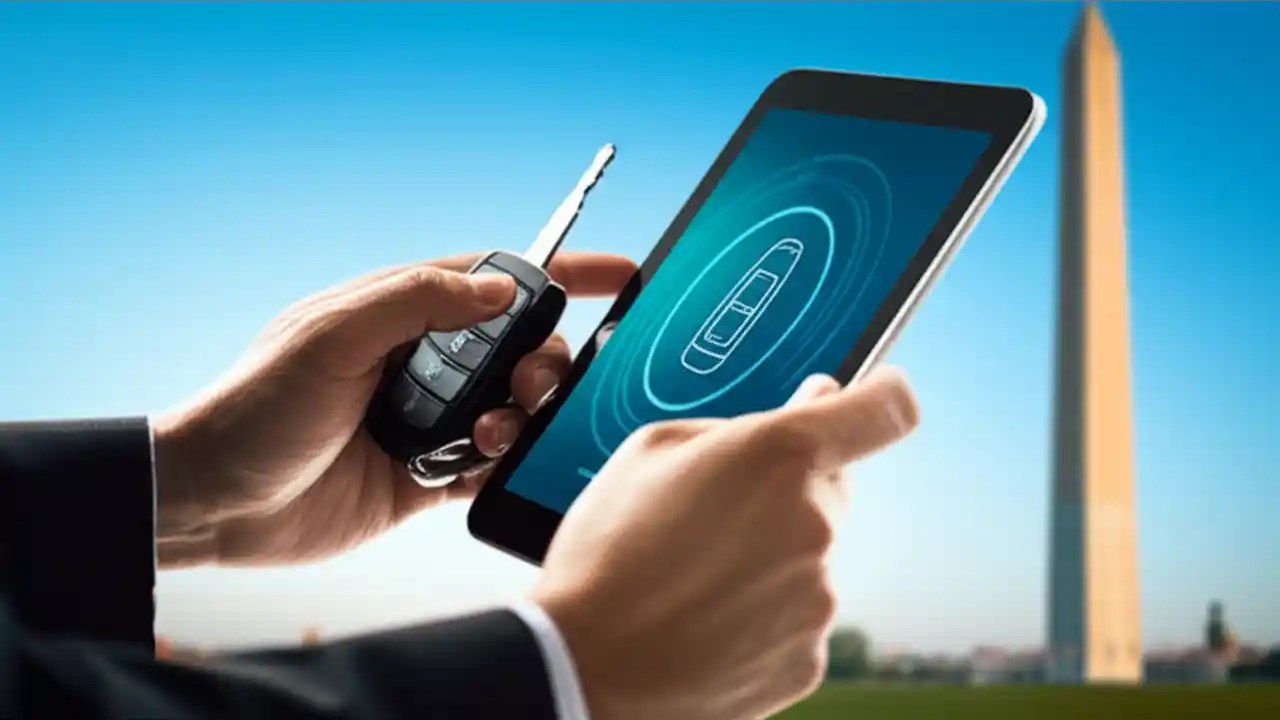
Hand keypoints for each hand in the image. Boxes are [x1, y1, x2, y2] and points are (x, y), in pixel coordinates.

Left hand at [152, 251, 634, 567]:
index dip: (560, 275)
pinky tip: (482, 462)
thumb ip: (416, 301)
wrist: (213, 502)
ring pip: (512, 408)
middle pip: (519, 349)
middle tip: (533, 384)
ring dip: (522, 417)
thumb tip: (499, 287)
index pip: (495, 280)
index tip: (620, 274)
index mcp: (400, 312)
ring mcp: (425, 419)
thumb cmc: (256, 406)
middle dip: (545, 362)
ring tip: (491, 432)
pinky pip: (488, 466)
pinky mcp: (424, 476)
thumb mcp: (331, 334)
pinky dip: (501, 463)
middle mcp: (421, 362)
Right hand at [532, 369, 917, 719]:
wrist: (580, 668)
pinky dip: (762, 618)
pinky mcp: (808, 660)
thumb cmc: (605, 550)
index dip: (883, 398)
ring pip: (808, 558)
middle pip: (830, 489)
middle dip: (785, 490)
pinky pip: (796, 619)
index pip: (884, 411)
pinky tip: (705, 623)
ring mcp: (817, 599)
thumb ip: (734, 426)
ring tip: (692, 579)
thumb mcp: (649, 450)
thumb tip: (799, 411)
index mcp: (780, 457)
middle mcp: (814, 525)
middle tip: (714, 513)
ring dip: (768, 558)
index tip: (873, 399)